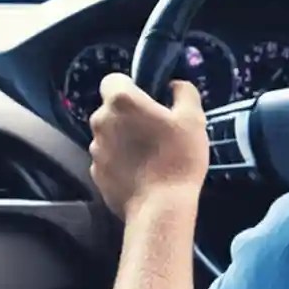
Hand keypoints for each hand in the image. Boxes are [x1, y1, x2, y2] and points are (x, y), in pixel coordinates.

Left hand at [89, 74, 208, 218]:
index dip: (130, 86)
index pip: (113, 80)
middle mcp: (101, 122)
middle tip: (155, 130)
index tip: (148, 100)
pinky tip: (141, 173)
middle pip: (111, 109)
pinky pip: (108, 158)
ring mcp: (94, 150)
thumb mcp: (193, 118)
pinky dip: (120, 161)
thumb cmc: (178, 158)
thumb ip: (183, 92)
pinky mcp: (95, 173)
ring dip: (124, 138)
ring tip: (149, 155)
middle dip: (129, 115)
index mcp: (121, 102)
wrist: (160, 207)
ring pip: (109, 135)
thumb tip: (174, 85)